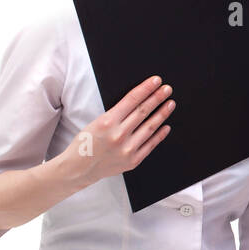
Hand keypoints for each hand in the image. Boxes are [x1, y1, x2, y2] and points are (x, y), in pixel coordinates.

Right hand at [56, 75, 173, 187]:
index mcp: (107, 122)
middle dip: (157, 98)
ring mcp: (127, 149)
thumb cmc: (86, 143)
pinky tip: (166, 126)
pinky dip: (160, 134)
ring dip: (162, 113)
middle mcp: (118, 135)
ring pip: (150, 126)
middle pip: (143, 111)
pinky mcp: (133, 161)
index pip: (132, 99)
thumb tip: (139, 100)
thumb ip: (117, 114)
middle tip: (167, 89)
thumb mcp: (96, 122)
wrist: (78, 168)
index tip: (156, 81)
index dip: (146, 88)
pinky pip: (151, 145)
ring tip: (170, 104)